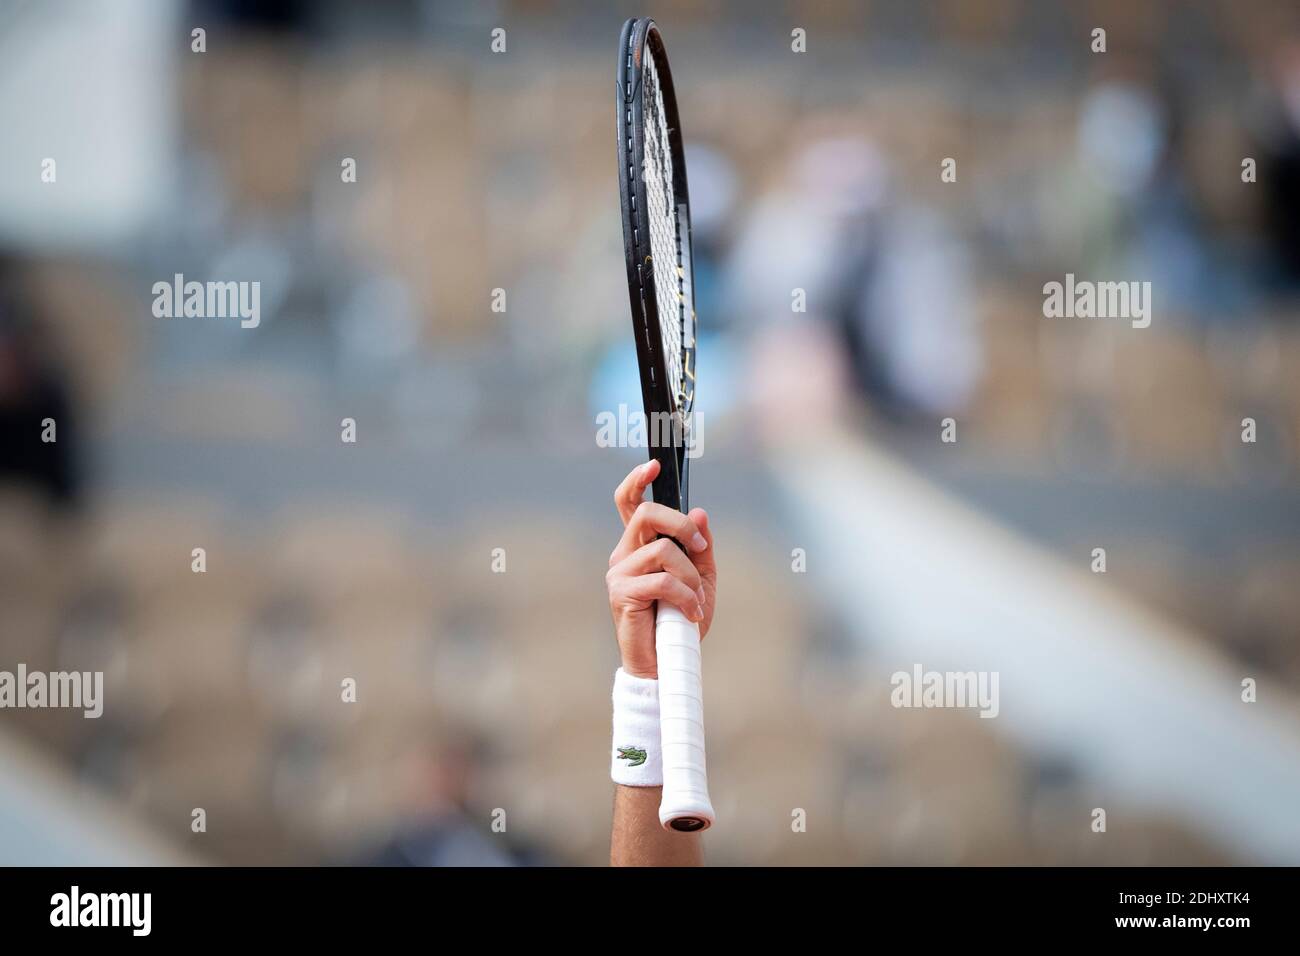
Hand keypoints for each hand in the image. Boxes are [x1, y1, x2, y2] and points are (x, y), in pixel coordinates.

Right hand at [605, 459, 716, 679]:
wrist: (665, 665)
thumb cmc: (680, 622)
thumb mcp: (702, 579)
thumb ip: (700, 547)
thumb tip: (699, 512)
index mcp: (640, 546)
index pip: (629, 503)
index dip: (638, 480)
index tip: (654, 466)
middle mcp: (624, 554)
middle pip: (647, 514)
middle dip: (681, 525)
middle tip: (698, 547)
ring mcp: (619, 572)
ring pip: (663, 550)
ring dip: (690, 576)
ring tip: (697, 601)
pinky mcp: (622, 593)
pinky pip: (663, 580)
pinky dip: (686, 596)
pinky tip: (691, 613)